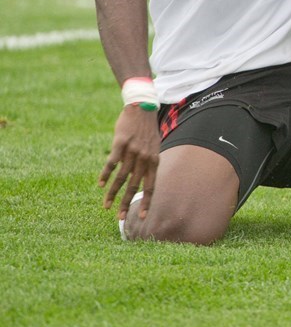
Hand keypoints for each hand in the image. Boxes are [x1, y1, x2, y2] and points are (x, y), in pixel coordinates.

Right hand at [98, 105, 160, 220]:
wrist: (141, 108)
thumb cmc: (146, 130)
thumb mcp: (154, 147)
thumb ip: (148, 163)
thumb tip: (141, 180)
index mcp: (154, 160)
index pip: (151, 186)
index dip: (146, 202)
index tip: (141, 217)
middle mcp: (145, 158)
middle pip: (134, 185)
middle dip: (126, 203)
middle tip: (119, 218)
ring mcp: (132, 151)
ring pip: (121, 177)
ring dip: (112, 193)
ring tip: (106, 206)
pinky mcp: (121, 144)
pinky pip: (111, 163)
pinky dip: (105, 174)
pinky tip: (100, 185)